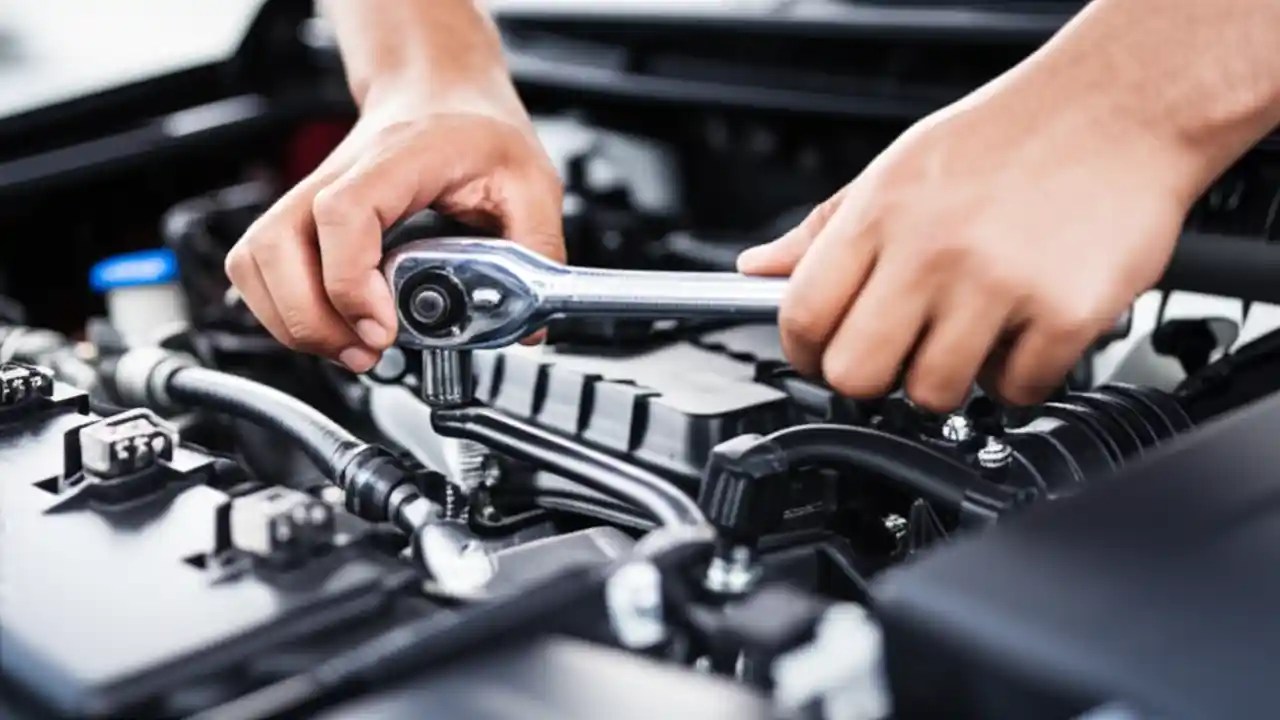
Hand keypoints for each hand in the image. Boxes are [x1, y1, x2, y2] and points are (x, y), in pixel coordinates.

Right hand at [226, 67, 561, 372]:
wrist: (443, 94)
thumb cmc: (478, 131)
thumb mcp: (533, 183)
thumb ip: (537, 250)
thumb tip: (527, 326)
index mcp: (399, 158)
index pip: (343, 214)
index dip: (350, 281)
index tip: (382, 327)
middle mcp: (339, 174)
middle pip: (275, 244)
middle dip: (311, 319)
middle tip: (366, 351)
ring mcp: (312, 195)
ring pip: (255, 260)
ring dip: (290, 320)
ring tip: (348, 347)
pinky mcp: (302, 219)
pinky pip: (259, 267)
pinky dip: (281, 309)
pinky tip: (330, 326)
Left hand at [738, 86, 1195, 410]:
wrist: (1122, 107)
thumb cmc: (1008, 139)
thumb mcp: (897, 169)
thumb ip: (825, 230)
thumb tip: (759, 269)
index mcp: (880, 214)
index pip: (802, 316)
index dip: (804, 351)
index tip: (823, 355)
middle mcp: (931, 250)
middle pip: (856, 375)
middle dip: (873, 378)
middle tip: (901, 353)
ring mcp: (997, 284)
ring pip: (933, 394)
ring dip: (951, 378)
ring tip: (974, 331)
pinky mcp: (1064, 314)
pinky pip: (1016, 393)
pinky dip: (1021, 377)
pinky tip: (1025, 330)